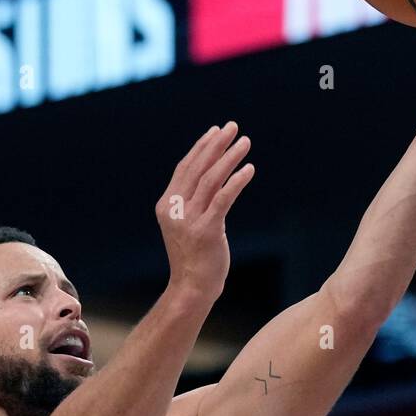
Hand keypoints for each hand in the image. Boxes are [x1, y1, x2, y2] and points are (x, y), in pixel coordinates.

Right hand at [156, 121, 253, 302]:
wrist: (192, 288)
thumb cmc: (194, 257)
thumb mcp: (187, 225)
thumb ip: (193, 203)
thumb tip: (213, 179)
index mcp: (166, 205)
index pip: (185, 168)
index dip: (201, 147)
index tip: (216, 131)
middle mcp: (174, 210)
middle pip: (197, 168)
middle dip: (216, 145)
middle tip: (233, 127)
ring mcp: (188, 220)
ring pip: (210, 180)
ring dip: (229, 158)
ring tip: (245, 142)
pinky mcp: (206, 231)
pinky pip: (222, 199)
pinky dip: (236, 182)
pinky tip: (249, 169)